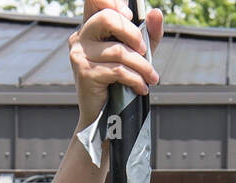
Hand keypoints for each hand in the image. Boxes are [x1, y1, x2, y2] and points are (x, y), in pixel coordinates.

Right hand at [68, 0, 163, 130]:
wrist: (104, 118)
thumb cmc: (118, 84)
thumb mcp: (136, 54)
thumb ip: (147, 34)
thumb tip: (156, 12)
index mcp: (90, 27)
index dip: (113, 1)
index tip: (131, 15)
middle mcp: (80, 37)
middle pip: (106, 18)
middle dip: (133, 33)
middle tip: (146, 51)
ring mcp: (79, 55)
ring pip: (118, 51)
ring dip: (142, 66)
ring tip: (151, 78)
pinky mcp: (85, 73)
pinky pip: (117, 71)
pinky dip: (135, 79)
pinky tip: (142, 88)